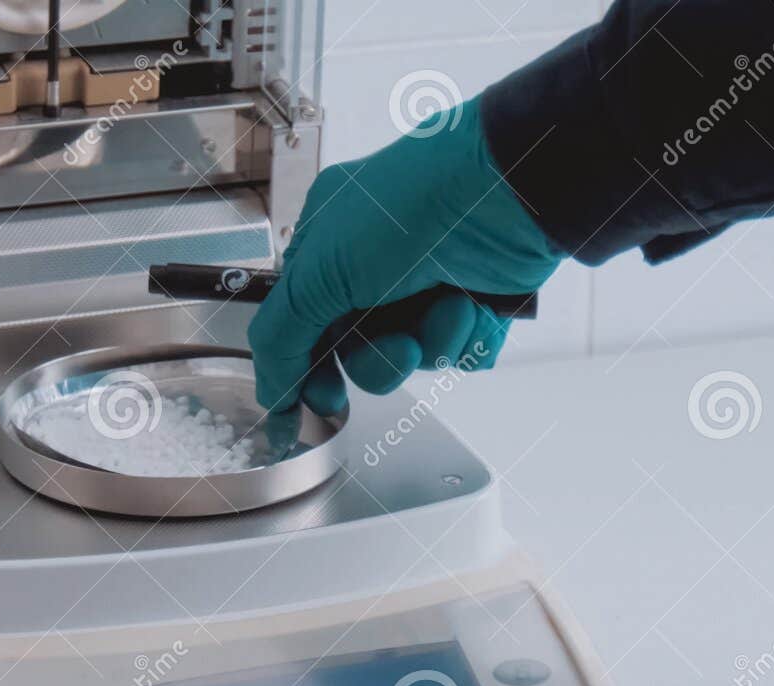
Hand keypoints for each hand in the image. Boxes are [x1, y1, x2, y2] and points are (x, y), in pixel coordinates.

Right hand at [248, 97, 562, 414]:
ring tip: (449, 309)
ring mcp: (426, 282)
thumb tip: (269, 391)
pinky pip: (462, 350)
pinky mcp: (474, 300)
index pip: (304, 324)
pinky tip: (477, 306)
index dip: (309, 369)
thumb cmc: (407, 210)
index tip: (318, 403)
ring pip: (415, 355)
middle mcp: (375, 264)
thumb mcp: (321, 271)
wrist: (504, 193)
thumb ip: (282, 335)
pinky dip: (470, 337)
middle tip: (402, 349)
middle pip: (361, 352)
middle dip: (382, 359)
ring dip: (432, 342)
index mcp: (328, 244)